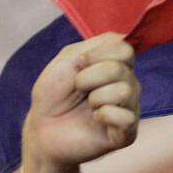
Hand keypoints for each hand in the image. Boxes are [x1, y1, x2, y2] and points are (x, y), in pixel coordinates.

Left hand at [23, 31, 141, 167]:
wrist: (42, 128)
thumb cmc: (53, 94)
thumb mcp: (68, 59)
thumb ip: (95, 46)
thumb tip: (123, 39)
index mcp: (117, 66)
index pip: (124, 49)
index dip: (97, 55)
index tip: (79, 64)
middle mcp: (128, 85)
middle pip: (121, 69)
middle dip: (89, 77)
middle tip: (78, 89)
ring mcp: (129, 109)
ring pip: (124, 91)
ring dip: (95, 97)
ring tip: (87, 106)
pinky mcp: (127, 133)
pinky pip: (127, 118)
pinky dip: (104, 115)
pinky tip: (95, 120)